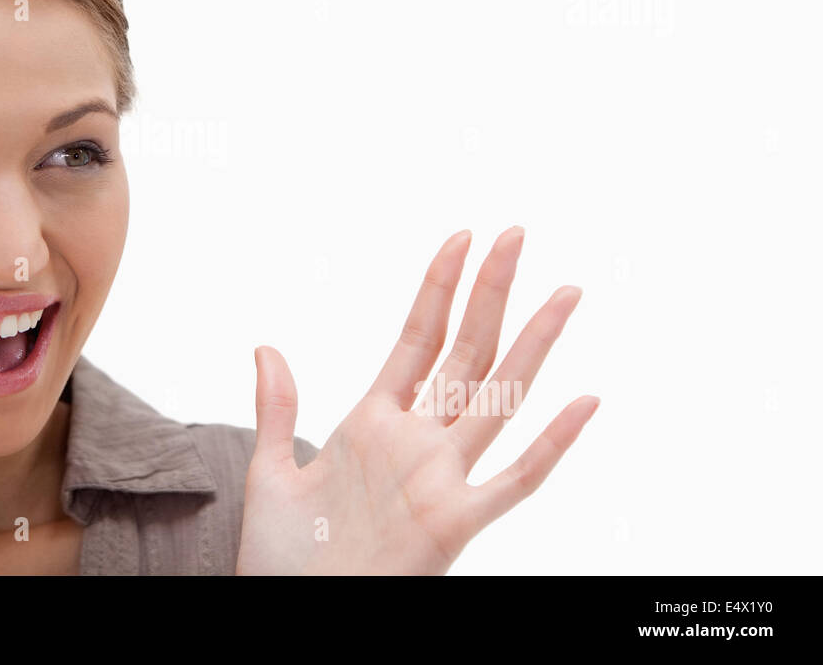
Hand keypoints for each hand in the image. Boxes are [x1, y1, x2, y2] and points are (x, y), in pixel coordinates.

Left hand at [236, 227, 596, 573]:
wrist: (288, 615)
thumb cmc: (283, 559)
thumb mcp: (271, 472)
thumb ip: (277, 408)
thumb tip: (266, 347)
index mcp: (373, 423)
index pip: (418, 339)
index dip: (438, 288)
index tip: (461, 238)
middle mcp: (416, 443)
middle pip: (464, 353)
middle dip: (489, 293)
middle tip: (516, 234)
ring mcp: (440, 481)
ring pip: (498, 401)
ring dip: (532, 347)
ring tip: (564, 293)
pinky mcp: (455, 525)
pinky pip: (514, 482)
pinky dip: (550, 445)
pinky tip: (583, 403)